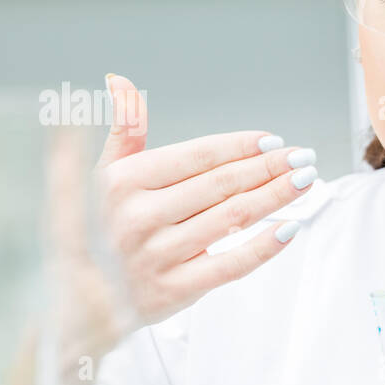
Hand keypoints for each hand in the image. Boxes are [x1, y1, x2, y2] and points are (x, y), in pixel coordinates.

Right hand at [95, 73, 318, 330]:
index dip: (240, 146)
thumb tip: (123, 83)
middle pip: (222, 184)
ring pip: (232, 218)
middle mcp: (140, 216)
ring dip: (276, 197)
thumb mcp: (101, 178)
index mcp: (124, 181)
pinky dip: (264, 246)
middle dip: (269, 167)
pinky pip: (231, 264)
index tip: (273, 141)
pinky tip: (289, 228)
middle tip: (303, 158)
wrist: (79, 301)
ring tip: (304, 181)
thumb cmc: (98, 231)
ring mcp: (158, 255)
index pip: (197, 156)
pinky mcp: (174, 290)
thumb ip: (123, 132)